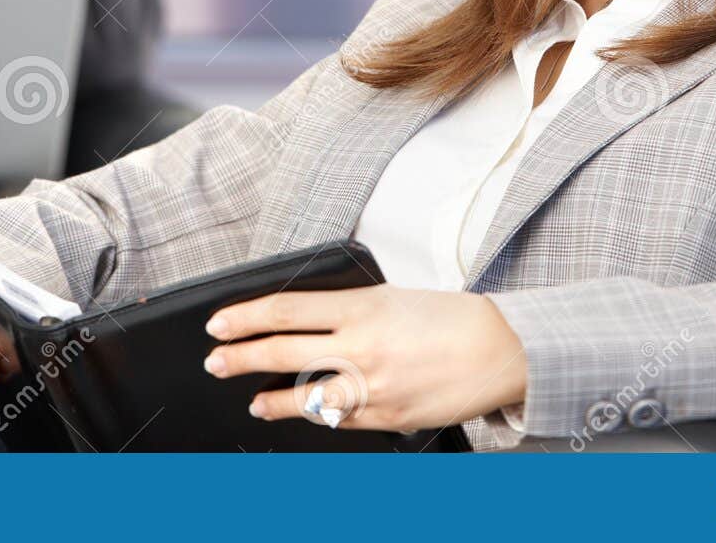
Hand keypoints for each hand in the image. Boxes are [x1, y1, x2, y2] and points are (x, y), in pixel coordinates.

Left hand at [202, 285, 526, 431]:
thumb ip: (345, 311)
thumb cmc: (448, 317)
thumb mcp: (389, 296)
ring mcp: (373, 385)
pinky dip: (318, 416)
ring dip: (271, 399)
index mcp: (360, 307)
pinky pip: (341, 420)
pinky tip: (304, 413)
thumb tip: (301, 324)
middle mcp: (361, 346)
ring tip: (252, 399)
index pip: (284, 311)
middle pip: (281, 351)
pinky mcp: (389, 416)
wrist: (500, 348)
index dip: (243, 318)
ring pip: (305, 396)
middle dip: (239, 358)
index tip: (219, 324)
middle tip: (215, 361)